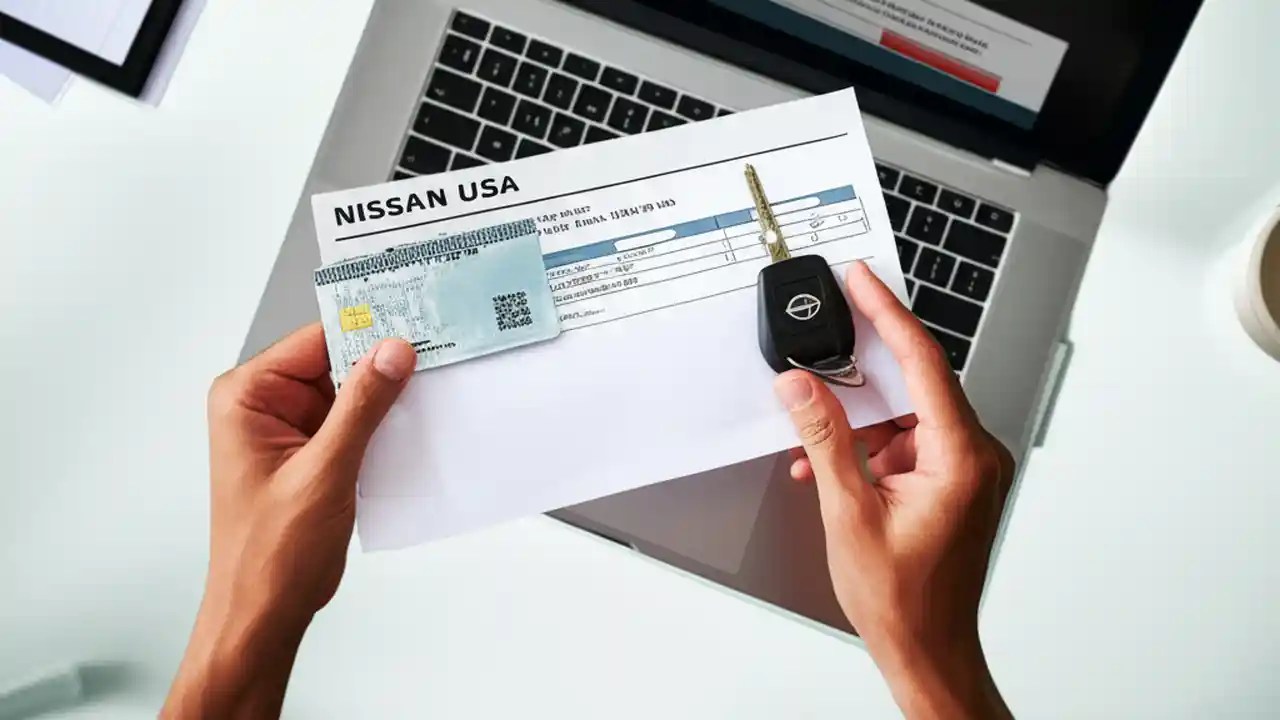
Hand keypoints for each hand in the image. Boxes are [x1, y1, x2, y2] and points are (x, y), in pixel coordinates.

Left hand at [163, 324, 415, 717]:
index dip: (366, 329)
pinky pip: (357, 421)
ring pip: (352, 391)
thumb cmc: (269, 555)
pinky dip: (386, 423)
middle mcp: (265, 405)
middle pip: (336, 361)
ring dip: (389, 395)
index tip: (413, 316)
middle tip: (438, 346)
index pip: (315, 341)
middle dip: (383, 360)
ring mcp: (291, 429)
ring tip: (436, 384)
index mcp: (247, 397)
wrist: (265, 613)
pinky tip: (418, 422)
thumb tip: (392, 353)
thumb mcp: (323, 472)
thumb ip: (361, 408)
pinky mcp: (315, 453)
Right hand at [775, 262, 1014, 719]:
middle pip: (915, 384)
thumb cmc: (903, 599)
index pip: (924, 363)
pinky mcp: (954, 480)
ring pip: (905, 416)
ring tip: (815, 450)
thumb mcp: (848, 512)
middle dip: (859, 374)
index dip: (887, 314)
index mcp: (961, 457)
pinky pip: (907, 443)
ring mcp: (967, 468)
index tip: (862, 279)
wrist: (927, 648)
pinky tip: (833, 471)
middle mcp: (975, 455)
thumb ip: (824, 440)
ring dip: (856, 427)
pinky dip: (869, 450)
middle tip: (820, 350)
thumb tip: (801, 387)